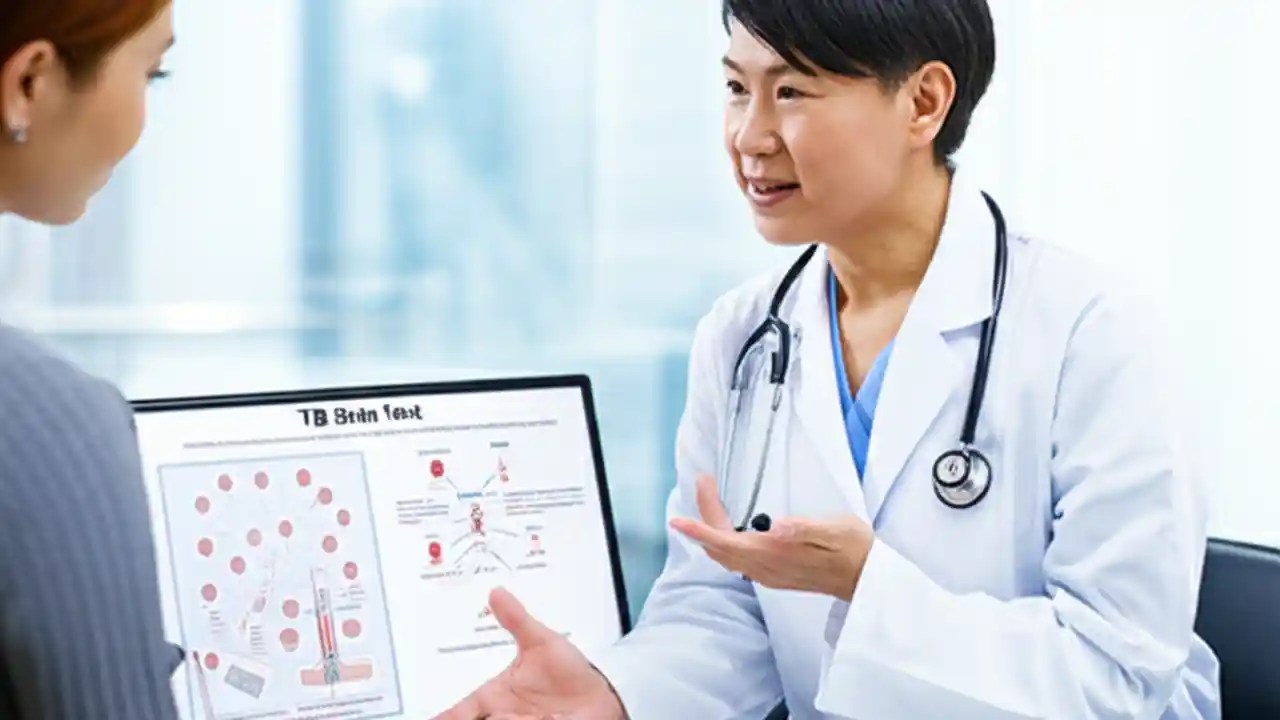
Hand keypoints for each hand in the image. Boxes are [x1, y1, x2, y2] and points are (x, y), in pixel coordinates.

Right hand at [432, 587, 625, 719]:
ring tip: (509, 713)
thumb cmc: (569, 671)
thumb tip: (497, 592)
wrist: (603, 693)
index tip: (436, 718)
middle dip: (472, 719)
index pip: (459, 713)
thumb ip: (516, 620)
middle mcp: (501, 717)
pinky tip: (528, 718)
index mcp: (493, 698)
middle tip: (479, 712)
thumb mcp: (541, 641)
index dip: (446, 717)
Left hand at [669, 474, 874, 600]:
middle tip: (705, 484)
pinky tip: (730, 532)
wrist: (867, 579)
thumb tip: (777, 527)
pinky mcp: (775, 575)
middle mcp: (765, 568)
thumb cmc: (853, 549)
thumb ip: (804, 528)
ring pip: (726, 557)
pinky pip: (738, 561)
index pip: (724, 542)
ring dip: (711, 532)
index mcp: (773, 554)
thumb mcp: (834, 529)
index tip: (678, 520)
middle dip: (704, 518)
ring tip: (710, 501)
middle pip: (719, 548)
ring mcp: (769, 574)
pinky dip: (724, 543)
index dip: (699, 530)